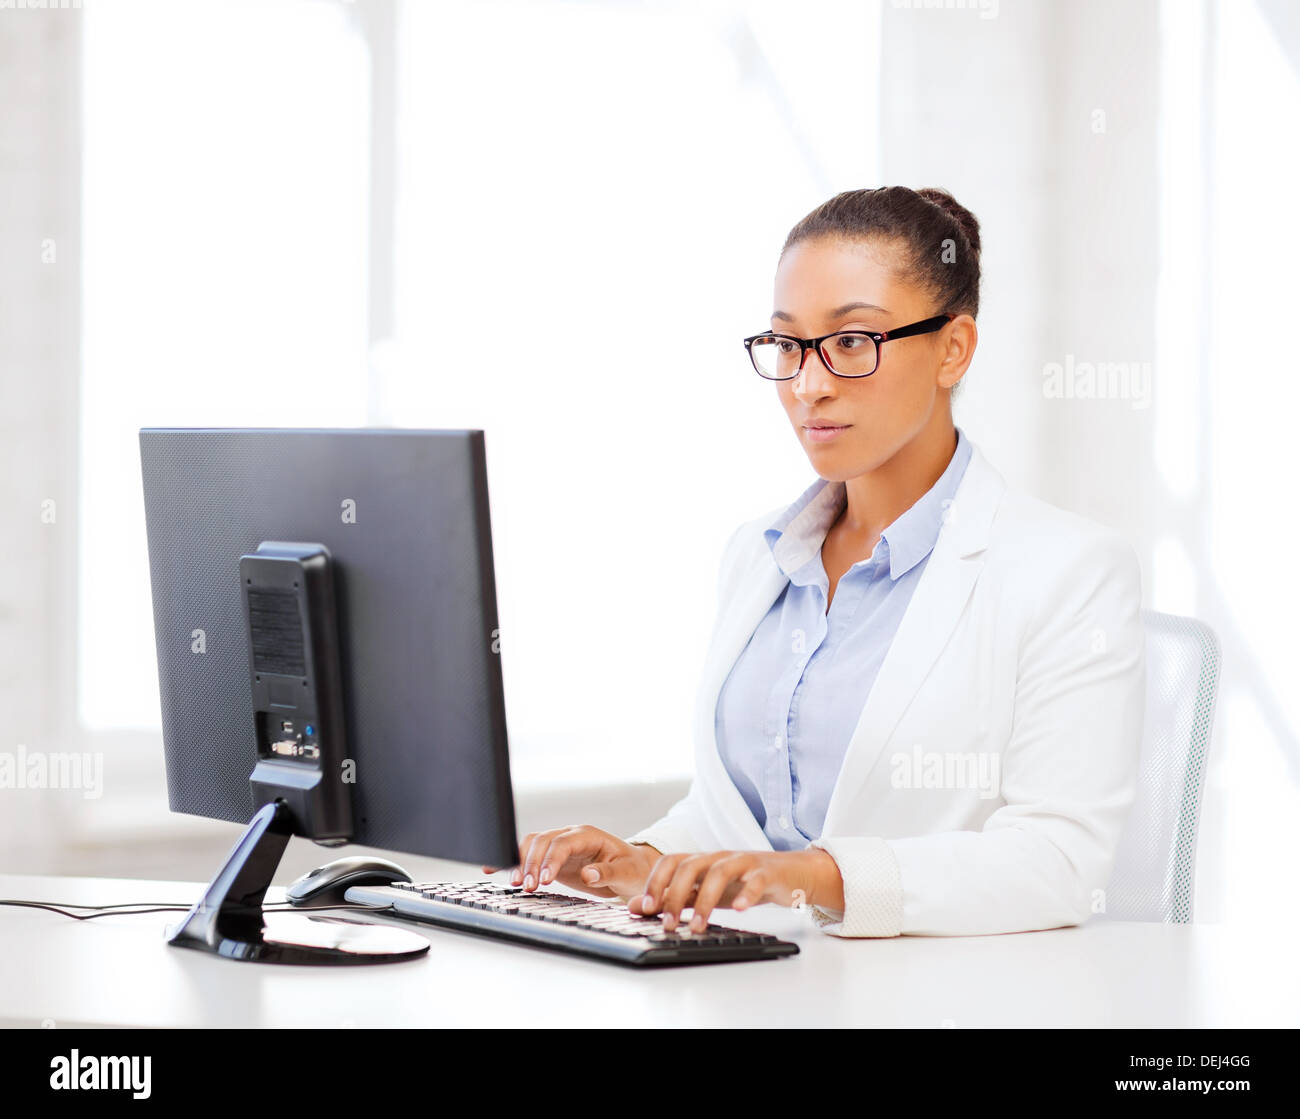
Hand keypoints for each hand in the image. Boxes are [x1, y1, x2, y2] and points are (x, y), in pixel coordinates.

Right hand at [482, 825, 660, 898]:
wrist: (633, 869)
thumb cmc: (632, 868)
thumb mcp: (626, 872)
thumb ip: (607, 872)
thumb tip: (588, 874)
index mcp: (588, 835)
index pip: (562, 842)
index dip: (550, 859)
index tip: (543, 880)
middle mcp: (570, 835)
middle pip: (541, 841)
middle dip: (531, 863)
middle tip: (527, 887)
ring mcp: (559, 845)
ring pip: (531, 845)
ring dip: (520, 862)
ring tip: (516, 883)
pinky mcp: (551, 857)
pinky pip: (528, 854)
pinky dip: (512, 860)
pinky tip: (494, 868)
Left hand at [634, 849, 835, 931]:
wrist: (789, 874)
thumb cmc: (743, 883)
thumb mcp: (705, 892)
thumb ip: (674, 898)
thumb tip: (635, 906)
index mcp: (701, 860)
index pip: (670, 862)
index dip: (655, 882)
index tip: (646, 909)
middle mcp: (718, 857)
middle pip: (690, 866)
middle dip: (675, 895)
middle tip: (669, 924)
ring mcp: (743, 862)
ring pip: (719, 872)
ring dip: (705, 900)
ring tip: (698, 927)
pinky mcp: (767, 872)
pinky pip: (755, 879)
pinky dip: (747, 893)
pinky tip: (740, 910)